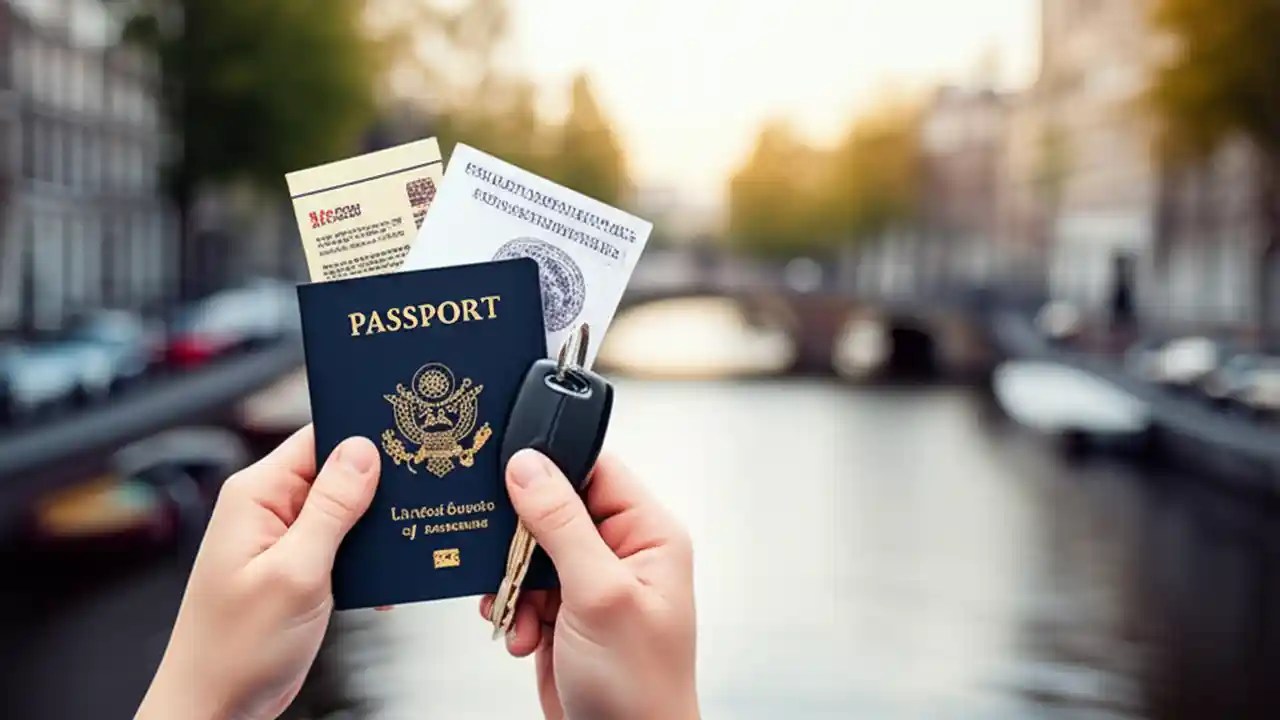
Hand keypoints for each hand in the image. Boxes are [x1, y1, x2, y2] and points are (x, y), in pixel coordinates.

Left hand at [137, 426, 379, 719]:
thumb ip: (331, 508)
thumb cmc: (234, 652)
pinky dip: (367, 557)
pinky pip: (342, 542)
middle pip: (338, 470)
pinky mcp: (297, 567)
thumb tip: (363, 450)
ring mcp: (282, 539)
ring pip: (346, 509)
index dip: (364, 436)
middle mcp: (267, 509)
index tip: (407, 441)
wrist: (213, 710)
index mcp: (256, 495)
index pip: (319, 438)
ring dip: (375, 527)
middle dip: (379, 485)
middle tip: (417, 498)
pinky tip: (384, 579)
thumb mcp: (296, 573)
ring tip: (404, 542)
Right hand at [480, 450, 698, 719]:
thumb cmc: (640, 689)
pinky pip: (522, 589)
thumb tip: (529, 465)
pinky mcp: (565, 614)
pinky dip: (511, 611)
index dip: (552, 468)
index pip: (597, 470)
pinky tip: (521, 635)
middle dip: (521, 540)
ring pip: (530, 551)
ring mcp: (591, 585)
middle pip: (554, 508)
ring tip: (519, 610)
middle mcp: (622, 553)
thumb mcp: (598, 595)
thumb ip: (562, 525)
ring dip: (512, 583)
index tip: (510, 477)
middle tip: (510, 561)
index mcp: (649, 534)